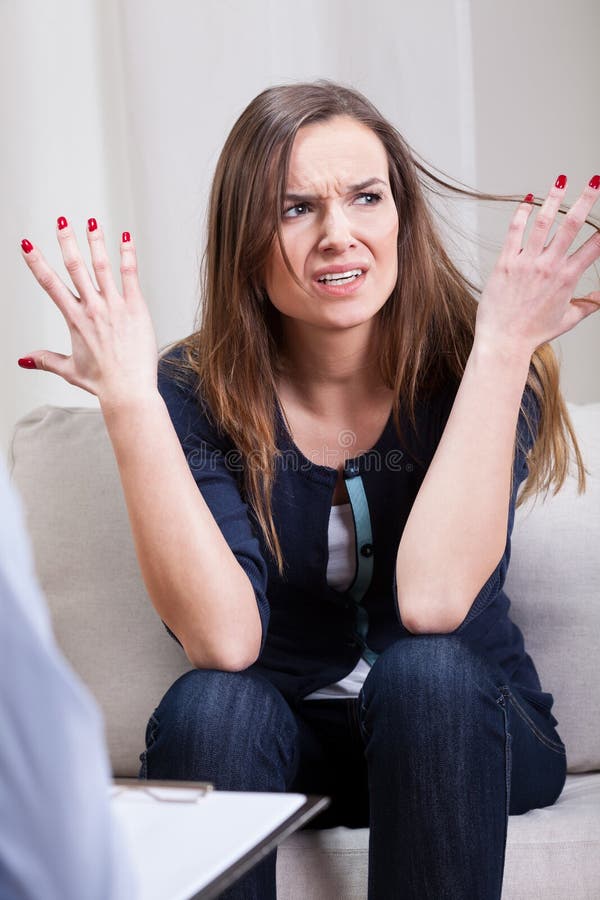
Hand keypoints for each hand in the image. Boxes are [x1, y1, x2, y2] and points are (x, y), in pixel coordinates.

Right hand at [19, 217, 157, 407]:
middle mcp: (92, 309)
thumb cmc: (102, 382)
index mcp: (75, 320)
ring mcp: (115, 306)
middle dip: (67, 242)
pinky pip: (130, 275)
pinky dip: (127, 255)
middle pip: (75, 268)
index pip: (50, 285)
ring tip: (91, 221)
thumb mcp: (69, 369)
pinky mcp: (136, 308)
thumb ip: (46, 360)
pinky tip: (125, 238)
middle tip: (61, 221)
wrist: (128, 390)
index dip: (36, 262)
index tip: (26, 244)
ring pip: (102, 266)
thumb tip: (23, 360)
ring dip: (95, 242)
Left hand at [474, 175, 599, 356]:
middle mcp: (549, 267)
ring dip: (554, 199)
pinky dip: (522, 213)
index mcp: (567, 279)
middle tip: (596, 182)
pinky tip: (528, 200)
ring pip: (544, 223)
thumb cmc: (534, 333)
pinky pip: (515, 231)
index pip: (593, 246)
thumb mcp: (568, 319)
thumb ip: (589, 304)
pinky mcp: (505, 263)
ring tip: (561, 180)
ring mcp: (526, 263)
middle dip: (586, 200)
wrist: (504, 341)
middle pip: (572, 225)